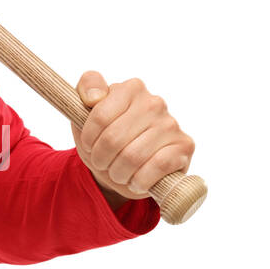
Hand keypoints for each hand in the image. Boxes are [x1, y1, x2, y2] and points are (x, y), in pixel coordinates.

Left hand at [71, 71, 194, 209]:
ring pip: (133, 156)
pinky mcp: (185, 146)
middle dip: (101, 158)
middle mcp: (154, 102)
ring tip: (117, 173)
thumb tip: (93, 98)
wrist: (127, 167)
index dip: (89, 138)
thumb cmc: (103, 137)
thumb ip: (86, 87)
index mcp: (131, 88)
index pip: (100, 116)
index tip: (88, 145)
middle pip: (114, 138)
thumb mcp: (85, 111)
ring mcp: (172, 124)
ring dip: (118, 172)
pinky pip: (157, 166)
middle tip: (101, 163)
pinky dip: (140, 180)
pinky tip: (136, 181)